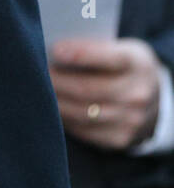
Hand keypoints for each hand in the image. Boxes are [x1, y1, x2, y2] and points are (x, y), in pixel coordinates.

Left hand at [48, 38, 162, 149]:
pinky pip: (82, 130)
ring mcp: (130, 120)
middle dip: (56, 81)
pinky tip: (51, 108)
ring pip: (81, 113)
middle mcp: (138, 94)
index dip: (81, 54)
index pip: (110, 58)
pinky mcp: (118, 138)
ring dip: (54, 102)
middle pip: (87, 89)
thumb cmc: (124, 68)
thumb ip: (93, 49)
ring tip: (37, 91)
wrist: (154, 100)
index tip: (55, 49)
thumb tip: (53, 52)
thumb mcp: (120, 49)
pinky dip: (63, 118)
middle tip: (34, 72)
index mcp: (137, 64)